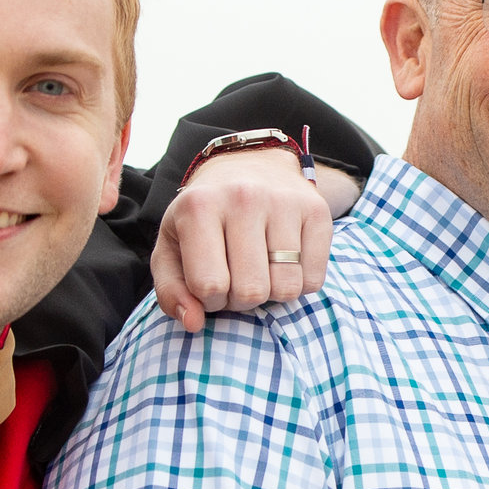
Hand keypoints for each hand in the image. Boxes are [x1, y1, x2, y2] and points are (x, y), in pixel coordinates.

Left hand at [152, 147, 334, 330]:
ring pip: (287, 288)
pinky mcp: (317, 210)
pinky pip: (313, 280)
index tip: (210, 283)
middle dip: (241, 299)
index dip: (209, 299)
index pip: (209, 285)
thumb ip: (171, 291)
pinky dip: (299, 283)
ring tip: (260, 271)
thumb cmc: (205, 218)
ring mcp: (285, 202)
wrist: (250, 165)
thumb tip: (194, 323)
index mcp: (199, 206)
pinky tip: (285, 263)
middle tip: (236, 278)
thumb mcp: (172, 248)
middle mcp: (244, 197)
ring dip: (272, 293)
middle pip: (251, 291)